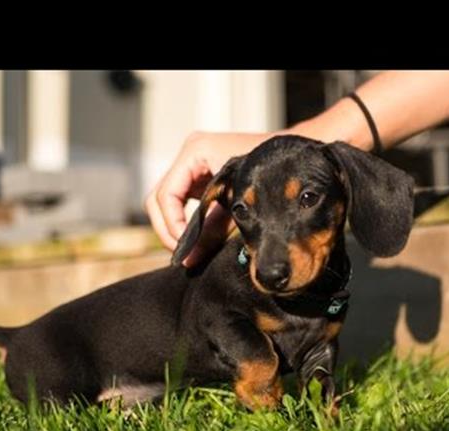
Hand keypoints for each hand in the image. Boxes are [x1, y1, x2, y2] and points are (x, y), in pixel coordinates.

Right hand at [145, 131, 270, 266]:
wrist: (291, 161)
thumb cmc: (268, 179)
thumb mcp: (235, 208)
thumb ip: (210, 233)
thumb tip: (187, 261)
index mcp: (196, 151)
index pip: (166, 195)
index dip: (172, 225)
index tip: (185, 246)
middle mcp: (189, 154)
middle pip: (157, 198)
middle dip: (167, 229)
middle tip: (182, 253)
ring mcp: (191, 164)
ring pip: (164, 202)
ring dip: (173, 227)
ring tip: (188, 249)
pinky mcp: (197, 176)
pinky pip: (179, 201)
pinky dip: (183, 221)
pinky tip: (197, 238)